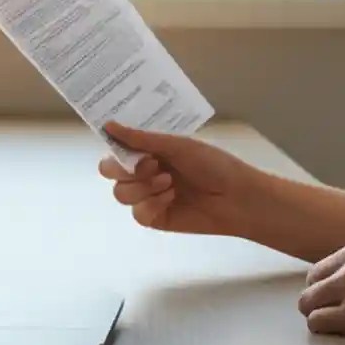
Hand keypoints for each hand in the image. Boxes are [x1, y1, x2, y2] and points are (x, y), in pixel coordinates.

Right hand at [99, 122, 259, 236]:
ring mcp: (149, 196)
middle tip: (151, 165)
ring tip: (168, 182)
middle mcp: (145, 172)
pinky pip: (138, 213)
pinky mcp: (155, 218)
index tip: (126, 148)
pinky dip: (152, 204)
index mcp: (150, 151)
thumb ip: (142, 139)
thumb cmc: (213, 164)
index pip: (117, 149)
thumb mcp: (177, 145)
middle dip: (125, 169)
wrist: (237, 197)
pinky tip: (172, 198)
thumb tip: (108, 125)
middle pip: (111, 173)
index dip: (116, 149)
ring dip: (142, 186)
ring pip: (121, 193)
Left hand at [299, 243, 344, 340]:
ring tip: (340, 327)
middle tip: (333, 317)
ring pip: (307, 306)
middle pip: (309, 288)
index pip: (317, 272)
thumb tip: (342, 290)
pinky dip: (325, 331)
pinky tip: (344, 333)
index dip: (323, 290)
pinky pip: (317, 323)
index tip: (333, 302)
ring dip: (319, 318)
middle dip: (317, 304)